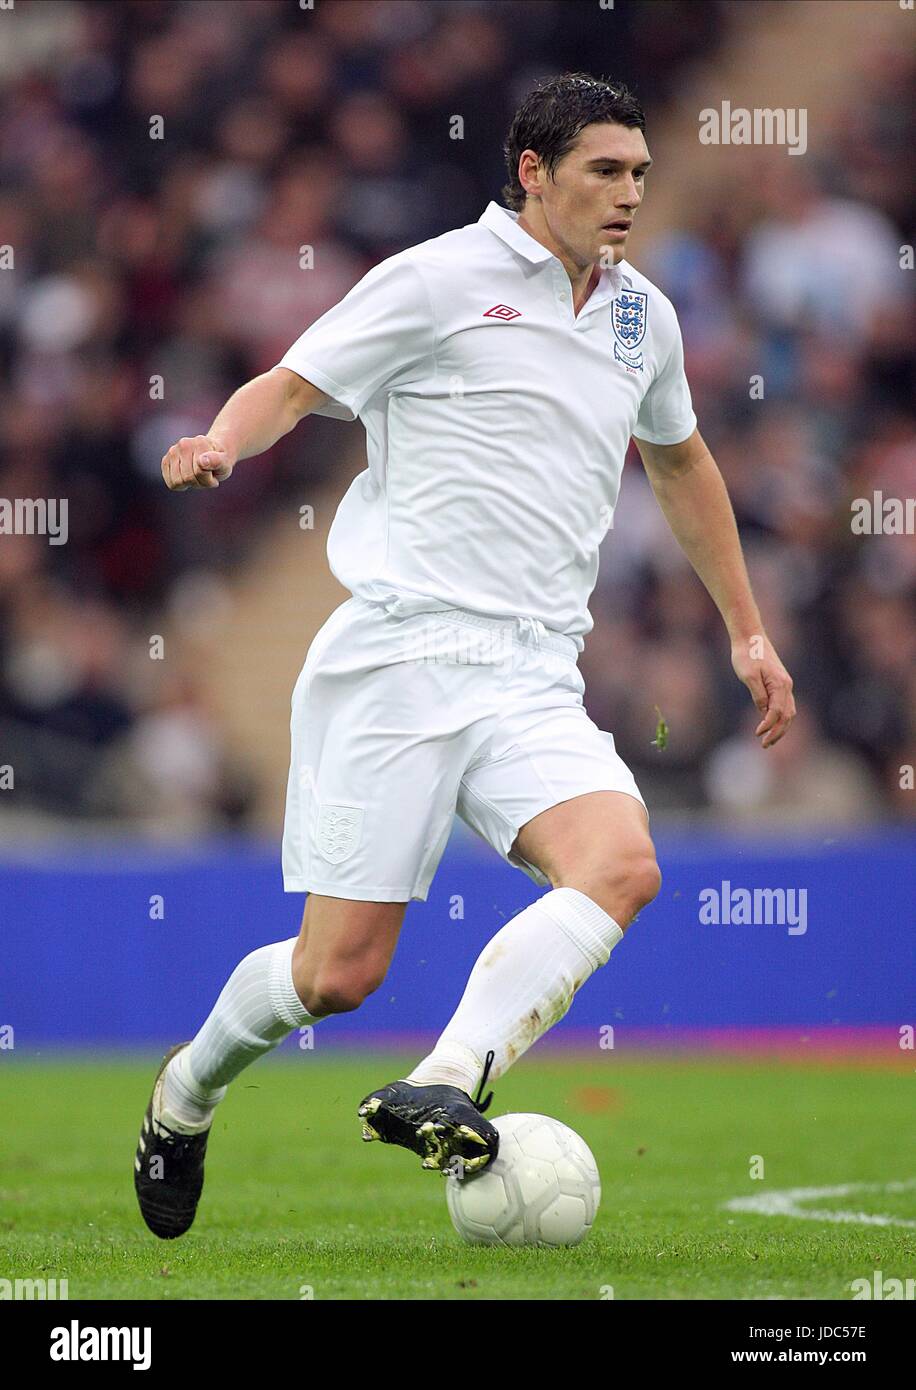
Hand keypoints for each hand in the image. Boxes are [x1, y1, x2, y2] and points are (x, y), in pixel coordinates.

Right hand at [160, 435, 234, 490]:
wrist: (212, 453)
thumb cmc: (220, 461)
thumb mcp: (225, 463)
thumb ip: (217, 461)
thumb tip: (202, 461)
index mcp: (200, 443)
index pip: (200, 472)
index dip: (208, 480)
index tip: (214, 474)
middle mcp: (183, 444)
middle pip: (187, 478)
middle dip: (199, 482)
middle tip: (206, 475)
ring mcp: (173, 451)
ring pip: (178, 482)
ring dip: (190, 484)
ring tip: (197, 475)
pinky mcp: (166, 460)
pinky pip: (170, 483)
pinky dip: (180, 485)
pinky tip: (187, 477)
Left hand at [731, 634, 795, 748]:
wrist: (749, 636)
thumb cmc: (746, 654)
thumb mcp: (748, 676)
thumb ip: (758, 695)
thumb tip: (764, 712)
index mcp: (780, 684)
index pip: (777, 712)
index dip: (768, 725)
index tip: (756, 734)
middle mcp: (786, 685)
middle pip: (787, 716)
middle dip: (777, 733)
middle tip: (764, 746)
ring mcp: (785, 684)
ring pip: (788, 712)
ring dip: (780, 728)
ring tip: (768, 741)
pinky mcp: (780, 683)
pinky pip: (785, 705)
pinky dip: (780, 718)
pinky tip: (771, 725)